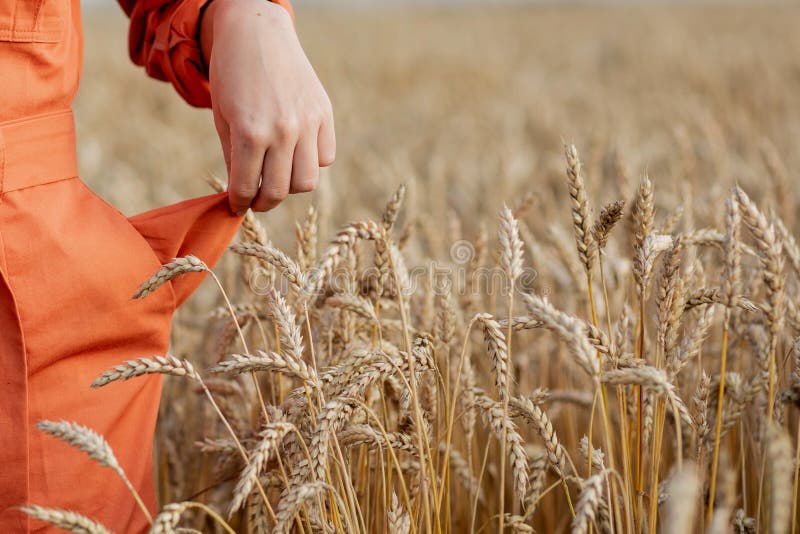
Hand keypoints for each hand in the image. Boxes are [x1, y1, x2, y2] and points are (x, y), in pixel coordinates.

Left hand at [200, 0, 334, 213]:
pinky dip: (311, 162)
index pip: (246, 187)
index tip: (237, 206)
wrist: (256, 32)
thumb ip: (234, 158)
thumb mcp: (223, 118)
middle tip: (257, 199)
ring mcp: (307, 122)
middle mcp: (282, 130)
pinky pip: (325, 158)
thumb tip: (242, 193)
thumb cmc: (232, 76)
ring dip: (290, 185)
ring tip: (278, 176)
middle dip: (264, 202)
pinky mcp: (324, 114)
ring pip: (306, 181)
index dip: (239, 203)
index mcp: (250, 132)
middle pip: (279, 191)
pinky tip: (296, 152)